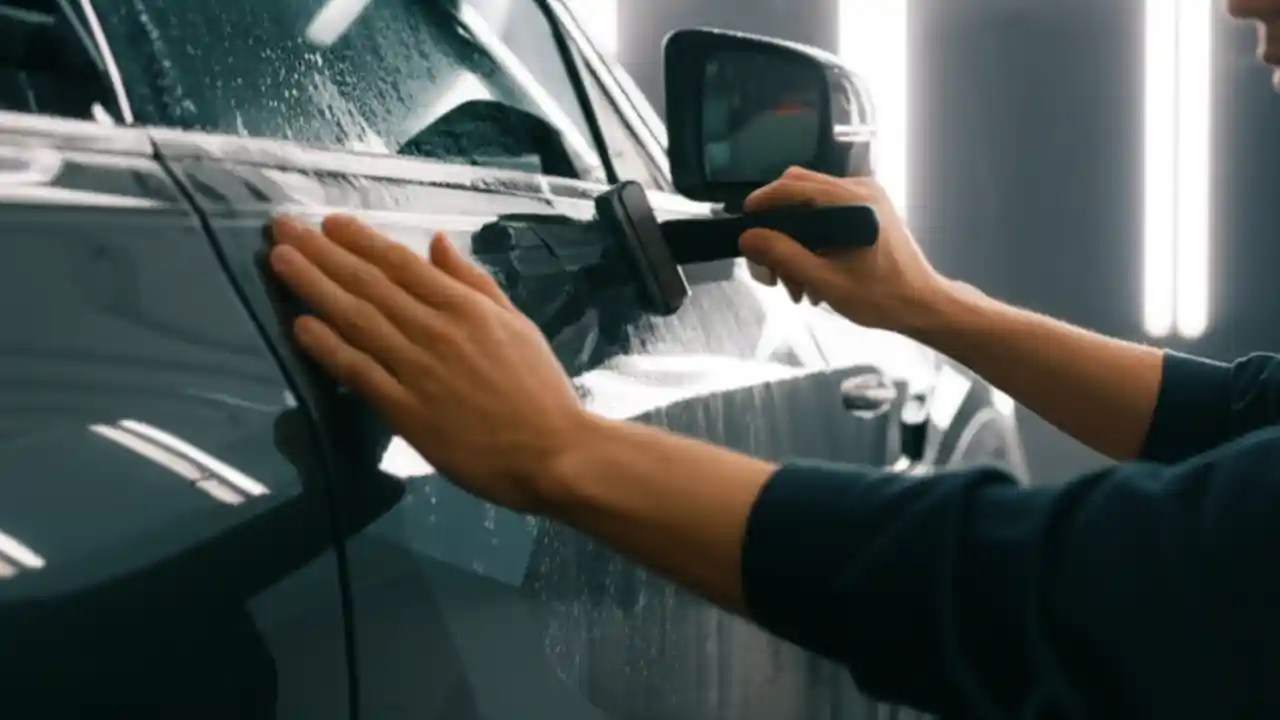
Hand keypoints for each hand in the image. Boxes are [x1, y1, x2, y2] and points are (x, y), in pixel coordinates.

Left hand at [268, 215, 589, 513]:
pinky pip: (360, 372)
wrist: (554, 453)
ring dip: (314, 287)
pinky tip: (301, 326)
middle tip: (283, 227)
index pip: (401, 264)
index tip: (327, 222)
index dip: (360, 240)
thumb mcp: (517, 324)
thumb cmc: (540, 389)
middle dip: (321, 252)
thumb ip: (474, 283)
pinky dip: (329, 348)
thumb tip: (437, 242)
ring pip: (357, 320)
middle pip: (369, 284)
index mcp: (465, 308)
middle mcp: (436, 331)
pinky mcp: (407, 412)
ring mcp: (419, 371)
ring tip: (280, 261)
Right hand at [740, 166, 948, 333]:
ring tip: (794, 284)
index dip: (763, 201)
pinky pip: (827, 215)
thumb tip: (748, 238)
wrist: (923, 305)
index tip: (744, 222)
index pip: (794, 185)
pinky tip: (811, 274)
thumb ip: (783, 255)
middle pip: (799, 192)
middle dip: (778, 230)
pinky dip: (812, 241)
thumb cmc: (881, 297)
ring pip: (810, 207)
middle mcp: (859, 189)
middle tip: (771, 271)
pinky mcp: (868, 211)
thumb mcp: (825, 280)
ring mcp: (866, 198)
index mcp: (852, 201)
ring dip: (794, 243)